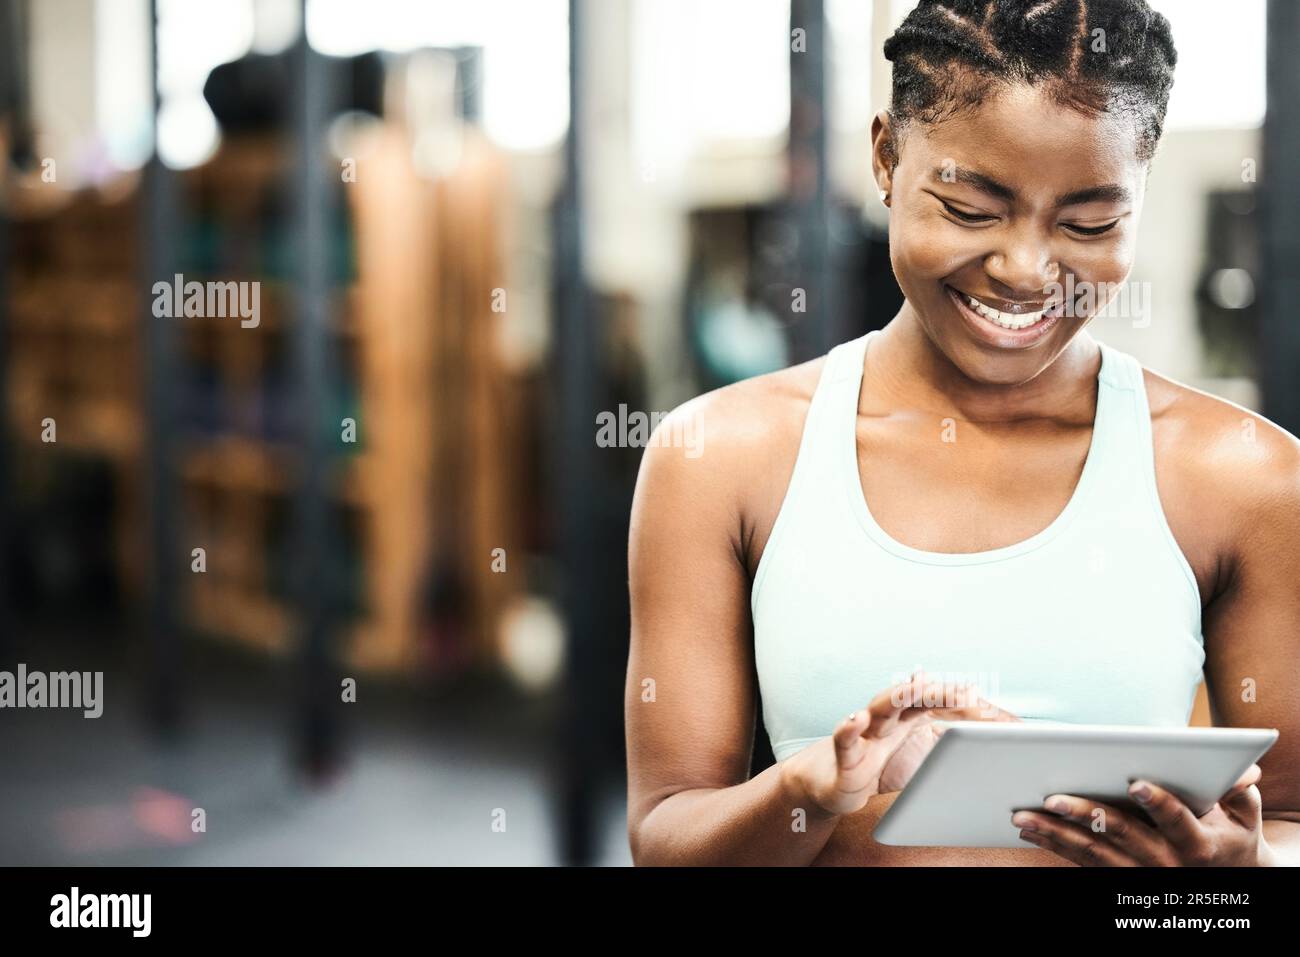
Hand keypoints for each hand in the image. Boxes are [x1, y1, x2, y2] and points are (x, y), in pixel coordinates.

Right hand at [784, 671, 1021, 818]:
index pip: (933, 703)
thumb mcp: (916, 758)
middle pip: (911, 699)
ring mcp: (864, 737)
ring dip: (897, 697)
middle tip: (962, 688)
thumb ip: (947, 744)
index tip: (980, 698)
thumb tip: (982, 732)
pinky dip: (849, 729)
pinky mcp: (845, 759)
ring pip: (879, 710)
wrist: (828, 784)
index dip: (955, 700)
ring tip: (915, 686)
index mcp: (904, 721)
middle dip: (936, 691)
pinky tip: (857, 720)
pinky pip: (845, 740)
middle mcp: (885, 722)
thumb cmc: (874, 767)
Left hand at [1010, 764, 1274, 865]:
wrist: (1227, 878)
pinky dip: (1054, 845)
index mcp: (1197, 843)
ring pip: (1093, 853)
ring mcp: (1138, 873)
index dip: (1159, 804)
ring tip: (1022, 815)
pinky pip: (1082, 862)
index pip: (1177, 822)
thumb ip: (1240, 792)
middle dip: (1086, 816)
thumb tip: (1245, 770)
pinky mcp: (1118, 876)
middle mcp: (1165, 862)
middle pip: (1121, 837)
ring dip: (1055, 834)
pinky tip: (1029, 828)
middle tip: (1053, 797)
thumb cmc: (1231, 834)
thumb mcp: (1245, 816)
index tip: (1136, 782)